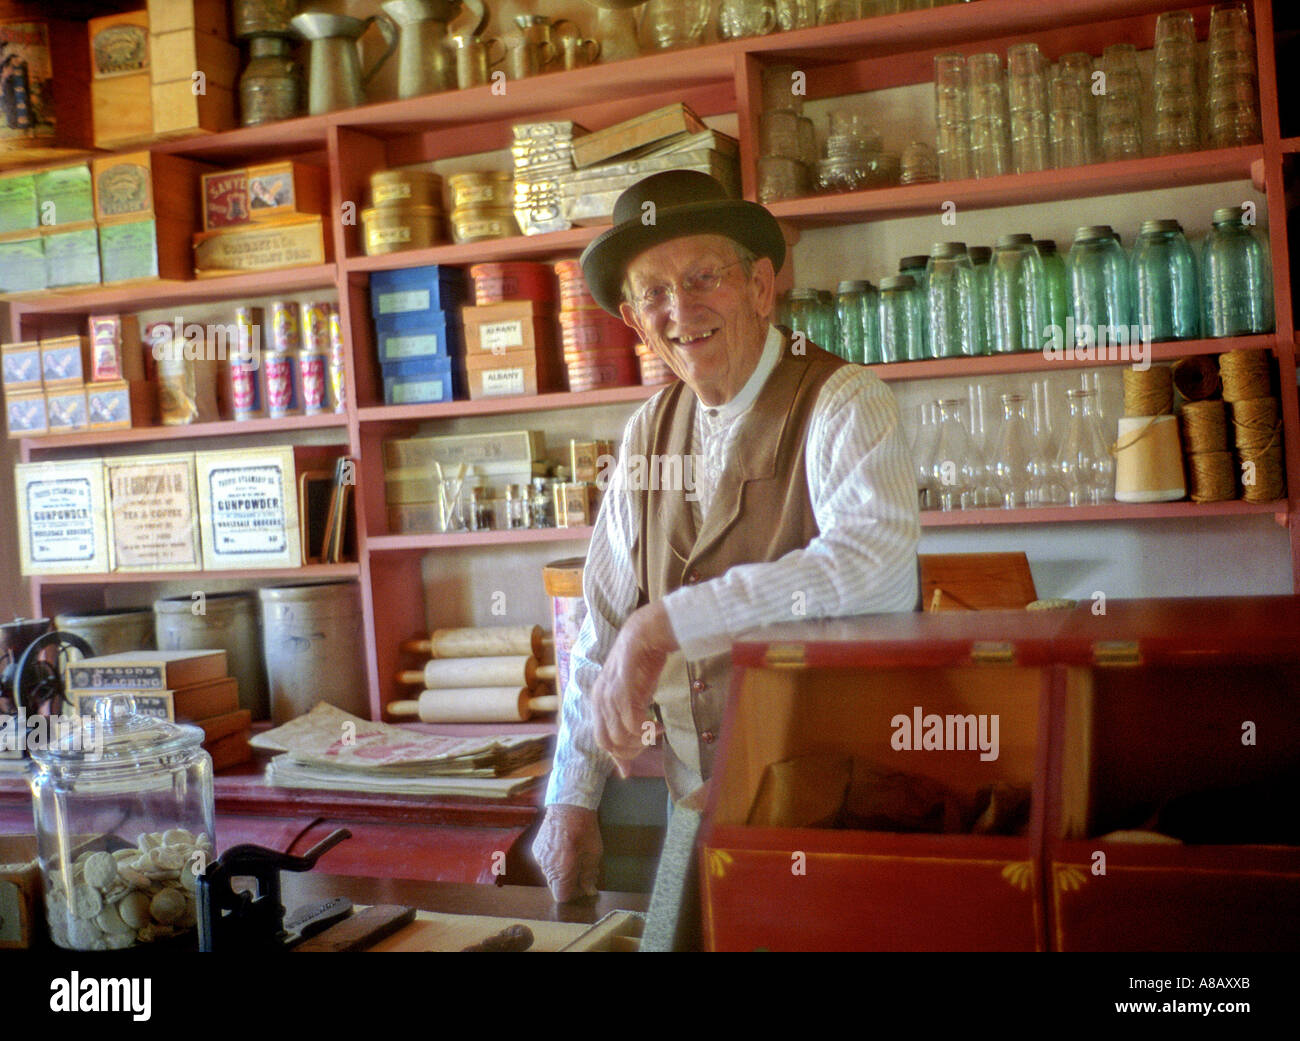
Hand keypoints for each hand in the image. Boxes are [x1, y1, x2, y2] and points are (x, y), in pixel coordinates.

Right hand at [532, 803, 600, 902]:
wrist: (569, 806)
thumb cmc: (584, 829)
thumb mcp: (594, 854)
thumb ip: (589, 876)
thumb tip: (588, 890)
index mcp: (562, 871)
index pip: (562, 897)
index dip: (574, 895)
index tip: (583, 886)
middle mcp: (547, 867)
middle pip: (556, 887)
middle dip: (569, 883)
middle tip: (582, 870)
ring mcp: (539, 858)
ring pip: (550, 876)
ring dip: (562, 872)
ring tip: (574, 856)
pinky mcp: (536, 849)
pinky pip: (545, 864)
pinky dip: (554, 862)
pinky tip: (564, 849)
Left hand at [589, 602, 677, 776]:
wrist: (647, 632)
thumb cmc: (641, 665)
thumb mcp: (632, 697)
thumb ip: (627, 723)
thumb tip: (626, 762)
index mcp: (598, 702)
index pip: (601, 741)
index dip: (619, 756)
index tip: (637, 760)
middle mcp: (599, 699)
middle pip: (609, 743)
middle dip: (632, 751)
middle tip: (650, 742)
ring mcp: (610, 693)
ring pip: (620, 736)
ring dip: (642, 740)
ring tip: (656, 731)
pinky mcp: (623, 686)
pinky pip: (630, 721)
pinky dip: (646, 730)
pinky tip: (658, 724)